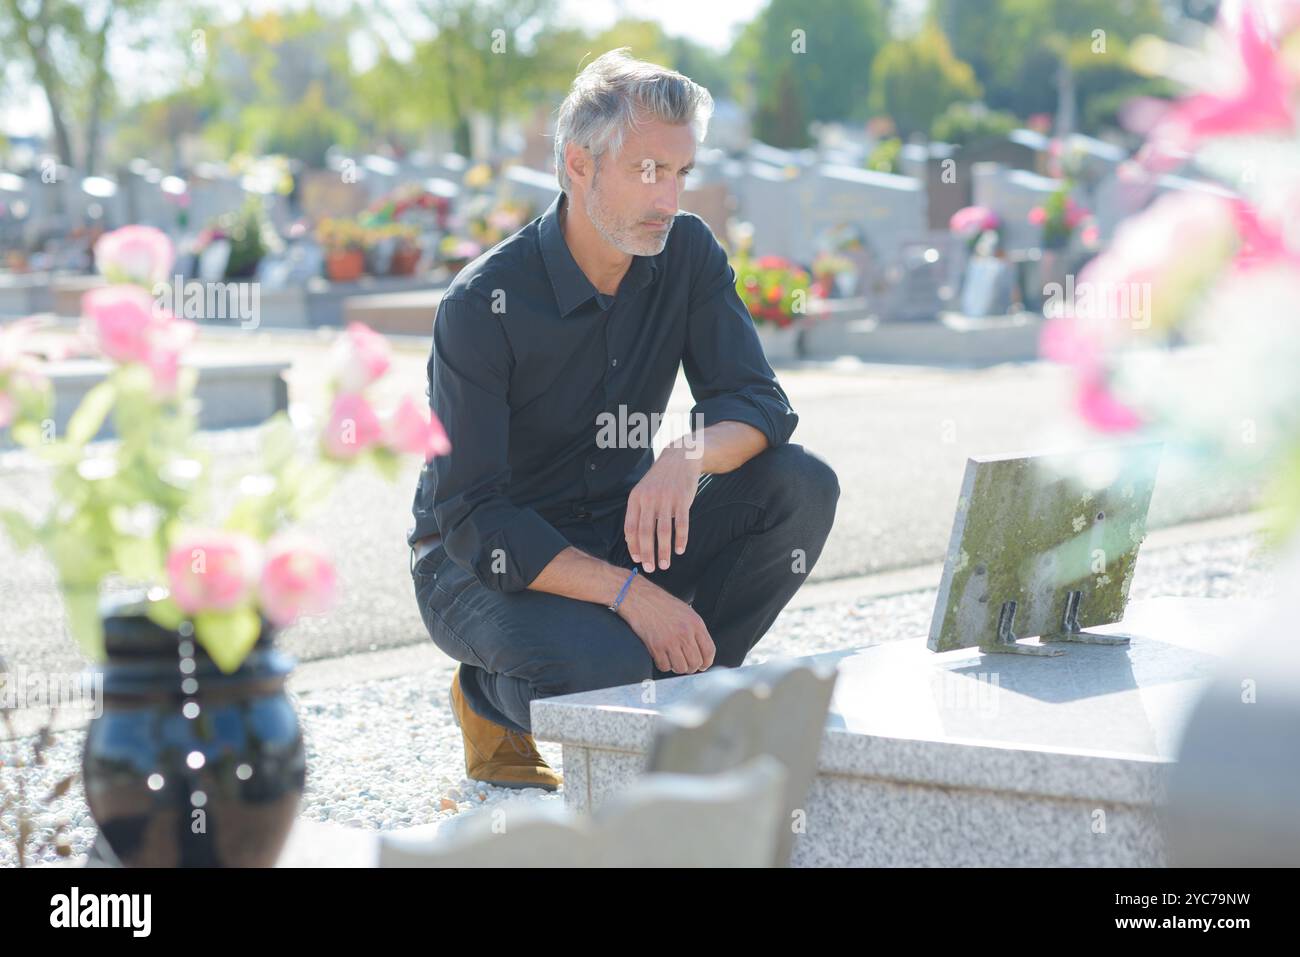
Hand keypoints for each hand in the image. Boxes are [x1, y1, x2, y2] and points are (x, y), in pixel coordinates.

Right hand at [616, 574, 714, 673]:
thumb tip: (700, 649)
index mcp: (695, 624)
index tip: (703, 665)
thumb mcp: (686, 611)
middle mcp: (685, 633)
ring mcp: (670, 641)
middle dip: (691, 667)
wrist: (640, 598)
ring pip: (681, 668)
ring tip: (674, 661)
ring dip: (677, 667)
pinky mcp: (656, 647)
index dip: (707, 662)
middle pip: (695, 663)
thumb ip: (695, 629)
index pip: (709, 650)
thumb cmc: (661, 603)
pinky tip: (662, 658)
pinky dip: (664, 665)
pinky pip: (664, 666)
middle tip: (686, 664)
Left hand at [625, 443, 702, 572]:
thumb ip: (638, 512)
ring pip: (663, 531)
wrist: (680, 458)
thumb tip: (633, 541)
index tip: (638, 560)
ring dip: (663, 551)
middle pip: (645, 532)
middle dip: (647, 554)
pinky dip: (681, 539)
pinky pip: (681, 524)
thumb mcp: (643, 491)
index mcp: (635, 498)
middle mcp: (649, 499)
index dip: (633, 546)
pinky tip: (680, 550)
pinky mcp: (682, 499)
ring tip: (665, 564)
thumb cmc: (660, 480)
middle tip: (651, 569)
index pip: (630, 527)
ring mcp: (666, 499)